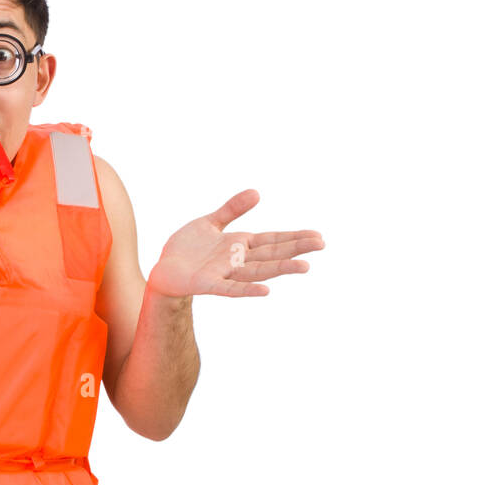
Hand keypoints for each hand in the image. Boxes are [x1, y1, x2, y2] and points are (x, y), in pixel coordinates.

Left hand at [146, 189, 323, 297]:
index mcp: (239, 245)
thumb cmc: (187, 249)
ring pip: (257, 271)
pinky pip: (230, 289)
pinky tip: (266, 292)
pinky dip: (248, 291)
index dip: (294, 237)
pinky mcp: (207, 284)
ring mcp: (224, 273)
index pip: (272, 240)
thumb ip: (232, 209)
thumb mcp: (210, 223)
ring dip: (280, 269)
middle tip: (322, 244)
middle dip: (296, 249)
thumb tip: (258, 192)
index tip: (318, 236)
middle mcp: (236, 260)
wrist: (163, 271)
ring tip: (304, 267)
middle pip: (271, 253)